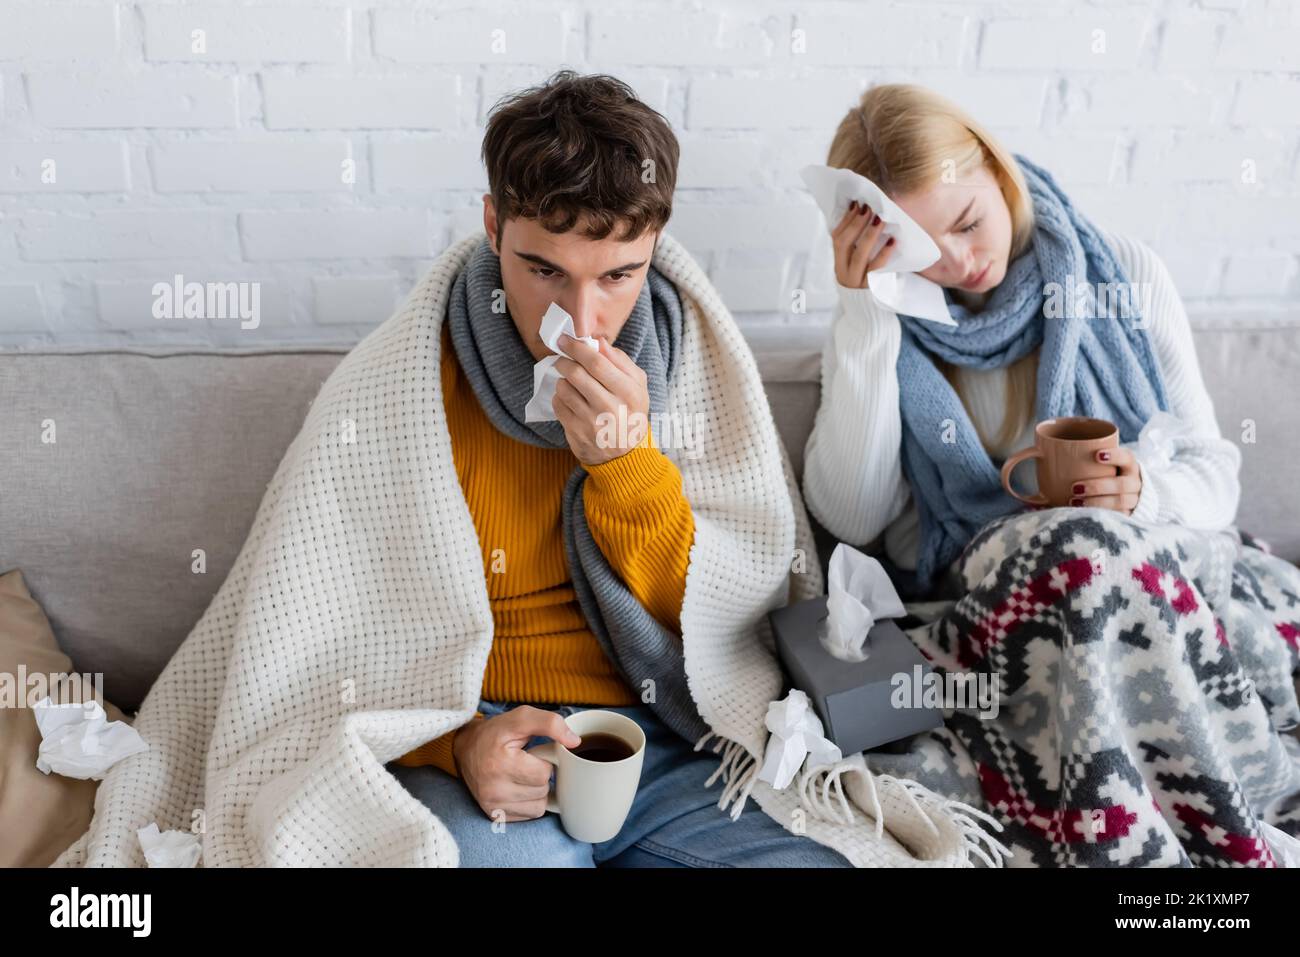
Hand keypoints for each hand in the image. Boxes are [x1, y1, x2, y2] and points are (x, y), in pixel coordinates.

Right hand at [453, 706, 581, 821]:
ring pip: (539, 806)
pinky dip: (529, 802)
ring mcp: (493, 806)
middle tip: (527, 763)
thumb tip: (575, 742)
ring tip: (523, 775)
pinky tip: (518, 788)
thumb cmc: (496, 732)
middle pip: (542, 790)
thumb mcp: (521, 717)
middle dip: (541, 775)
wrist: (466, 748)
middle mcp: (493, 790)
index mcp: (499, 764)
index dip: (544, 761)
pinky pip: (529, 815)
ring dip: (537, 790)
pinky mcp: (494, 815)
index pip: (543, 773)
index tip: (533, 753)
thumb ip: (550, 723)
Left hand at [551, 335, 649, 465]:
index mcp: (629, 393)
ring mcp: (592, 422)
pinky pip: (558, 404)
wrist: (625, 454)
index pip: (597, 363)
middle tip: (562, 358)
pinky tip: (569, 398)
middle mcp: (611, 408)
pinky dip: (560, 396)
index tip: (566, 340)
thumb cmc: (630, 411)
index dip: (578, 348)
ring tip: (570, 381)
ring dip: (563, 379)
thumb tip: (598, 342)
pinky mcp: (576, 432)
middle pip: (577, 374)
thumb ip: (621, 361)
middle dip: (565, 361)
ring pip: (564, 388)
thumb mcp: (637, 385)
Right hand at [833, 200, 896, 288]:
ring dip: (870, 234)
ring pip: (859, 254)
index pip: (836, 237)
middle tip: (869, 208)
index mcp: (838, 262)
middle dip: (856, 223)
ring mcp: (855, 280)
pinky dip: (884, 253)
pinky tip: (892, 240)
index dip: (846, 220)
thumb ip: (856, 248)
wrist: (867, 313)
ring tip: (881, 219)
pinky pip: (876, 268)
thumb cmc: (864, 283)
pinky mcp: (869, 287)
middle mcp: (842, 271)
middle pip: (844, 243)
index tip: (857, 203)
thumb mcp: (855, 266)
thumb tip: (865, 217)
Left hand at [1068, 446, 1140, 513]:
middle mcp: (1134, 482)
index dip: (1115, 456)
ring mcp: (1133, 500)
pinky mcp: (1128, 515)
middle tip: (1075, 488)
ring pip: (1120, 502)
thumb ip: (1077, 457)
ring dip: (1096, 502)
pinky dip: (1100, 515)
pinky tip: (1084, 514)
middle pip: (1122, 484)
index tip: (1097, 455)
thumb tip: (1043, 450)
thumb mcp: (1097, 464)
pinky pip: (1118, 517)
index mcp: (1129, 465)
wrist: (1122, 495)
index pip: (1126, 457)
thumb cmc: (1102, 474)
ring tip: (1075, 502)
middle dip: (1098, 486)